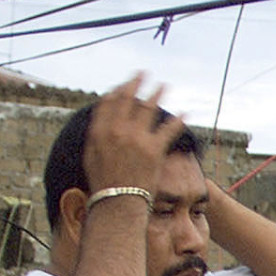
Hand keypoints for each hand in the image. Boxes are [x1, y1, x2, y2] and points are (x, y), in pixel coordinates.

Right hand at [82, 74, 187, 194]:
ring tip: (164, 85)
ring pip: (148, 107)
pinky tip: (186, 113)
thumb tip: (101, 124)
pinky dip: (179, 120)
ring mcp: (136, 137)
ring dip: (157, 93)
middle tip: (143, 74)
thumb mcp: (90, 155)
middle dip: (137, 83)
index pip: (109, 101)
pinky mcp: (154, 148)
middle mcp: (117, 129)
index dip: (119, 90)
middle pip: (128, 98)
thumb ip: (96, 136)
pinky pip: (169, 129)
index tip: (126, 85)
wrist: (117, 202)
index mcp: (99, 130)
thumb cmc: (103, 183)